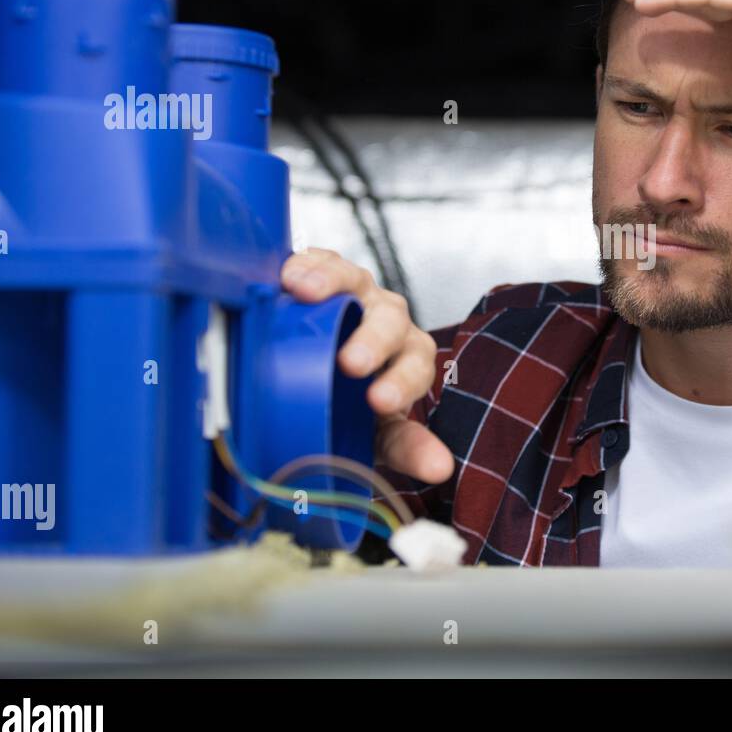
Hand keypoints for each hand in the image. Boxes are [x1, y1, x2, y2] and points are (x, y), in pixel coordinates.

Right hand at [281, 248, 454, 483]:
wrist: (311, 363)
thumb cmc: (349, 399)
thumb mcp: (375, 430)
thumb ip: (405, 446)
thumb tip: (442, 470)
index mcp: (407, 360)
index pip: (415, 369)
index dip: (400, 384)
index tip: (379, 403)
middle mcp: (388, 321)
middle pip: (391, 321)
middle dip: (373, 340)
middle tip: (351, 362)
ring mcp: (356, 292)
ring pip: (355, 281)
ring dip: (333, 283)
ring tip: (306, 293)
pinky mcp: (324, 271)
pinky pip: (320, 261)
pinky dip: (306, 264)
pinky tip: (289, 275)